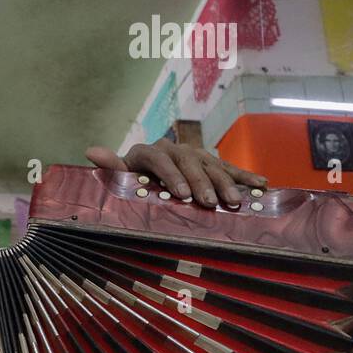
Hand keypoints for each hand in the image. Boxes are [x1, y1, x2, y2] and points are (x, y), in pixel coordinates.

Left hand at [85, 138, 267, 208]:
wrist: (143, 174)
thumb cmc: (129, 181)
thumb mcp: (119, 176)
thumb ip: (111, 167)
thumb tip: (91, 150)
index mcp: (147, 151)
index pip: (159, 158)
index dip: (171, 175)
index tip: (181, 194)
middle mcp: (172, 149)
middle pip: (189, 162)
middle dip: (201, 183)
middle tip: (211, 203)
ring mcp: (193, 154)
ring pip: (211, 165)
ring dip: (226, 182)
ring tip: (235, 201)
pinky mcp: (209, 162)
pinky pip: (229, 168)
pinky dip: (244, 176)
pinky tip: (261, 185)